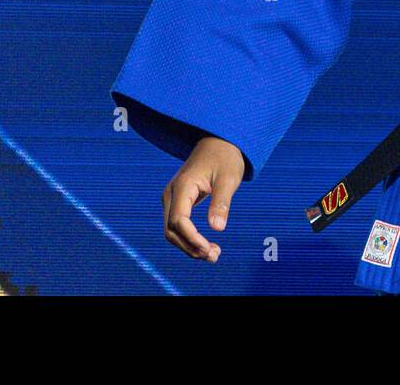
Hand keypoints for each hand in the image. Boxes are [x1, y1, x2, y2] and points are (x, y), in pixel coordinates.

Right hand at [162, 135, 245, 261]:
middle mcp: (171, 194)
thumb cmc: (225, 157)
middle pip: (172, 230)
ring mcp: (172, 198)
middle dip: (190, 247)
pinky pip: (178, 225)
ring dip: (189, 246)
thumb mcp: (228, 178)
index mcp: (182, 186)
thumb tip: (218, 228)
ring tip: (214, 254)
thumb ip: (222, 202)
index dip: (191, 238)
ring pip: (172, 231)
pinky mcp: (178, 201)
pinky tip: (206, 245)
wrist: (219, 142)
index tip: (209, 249)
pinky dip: (189, 238)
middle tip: (214, 256)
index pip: (178, 220)